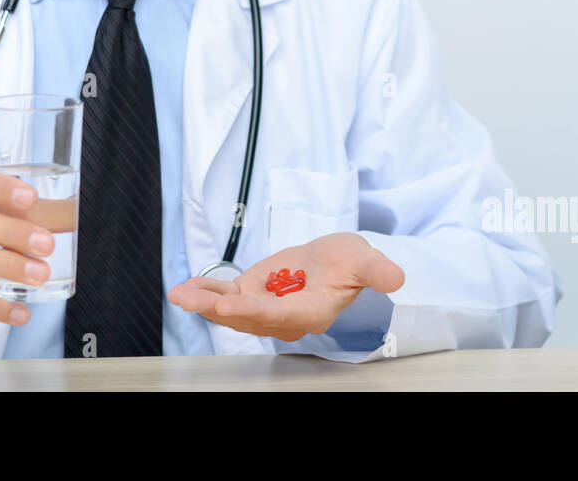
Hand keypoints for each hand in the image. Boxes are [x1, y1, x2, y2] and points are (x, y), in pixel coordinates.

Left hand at [167, 233, 403, 341]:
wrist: (334, 260)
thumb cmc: (350, 261)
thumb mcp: (365, 259)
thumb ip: (376, 271)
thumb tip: (396, 278)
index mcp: (311, 313)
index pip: (281, 316)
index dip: (255, 311)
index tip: (231, 303)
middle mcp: (283, 318)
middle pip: (249, 317)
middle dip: (220, 310)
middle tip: (197, 300)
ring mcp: (264, 306)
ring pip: (231, 309)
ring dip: (205, 302)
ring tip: (181, 295)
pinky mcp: (251, 293)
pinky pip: (224, 293)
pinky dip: (205, 291)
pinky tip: (185, 289)